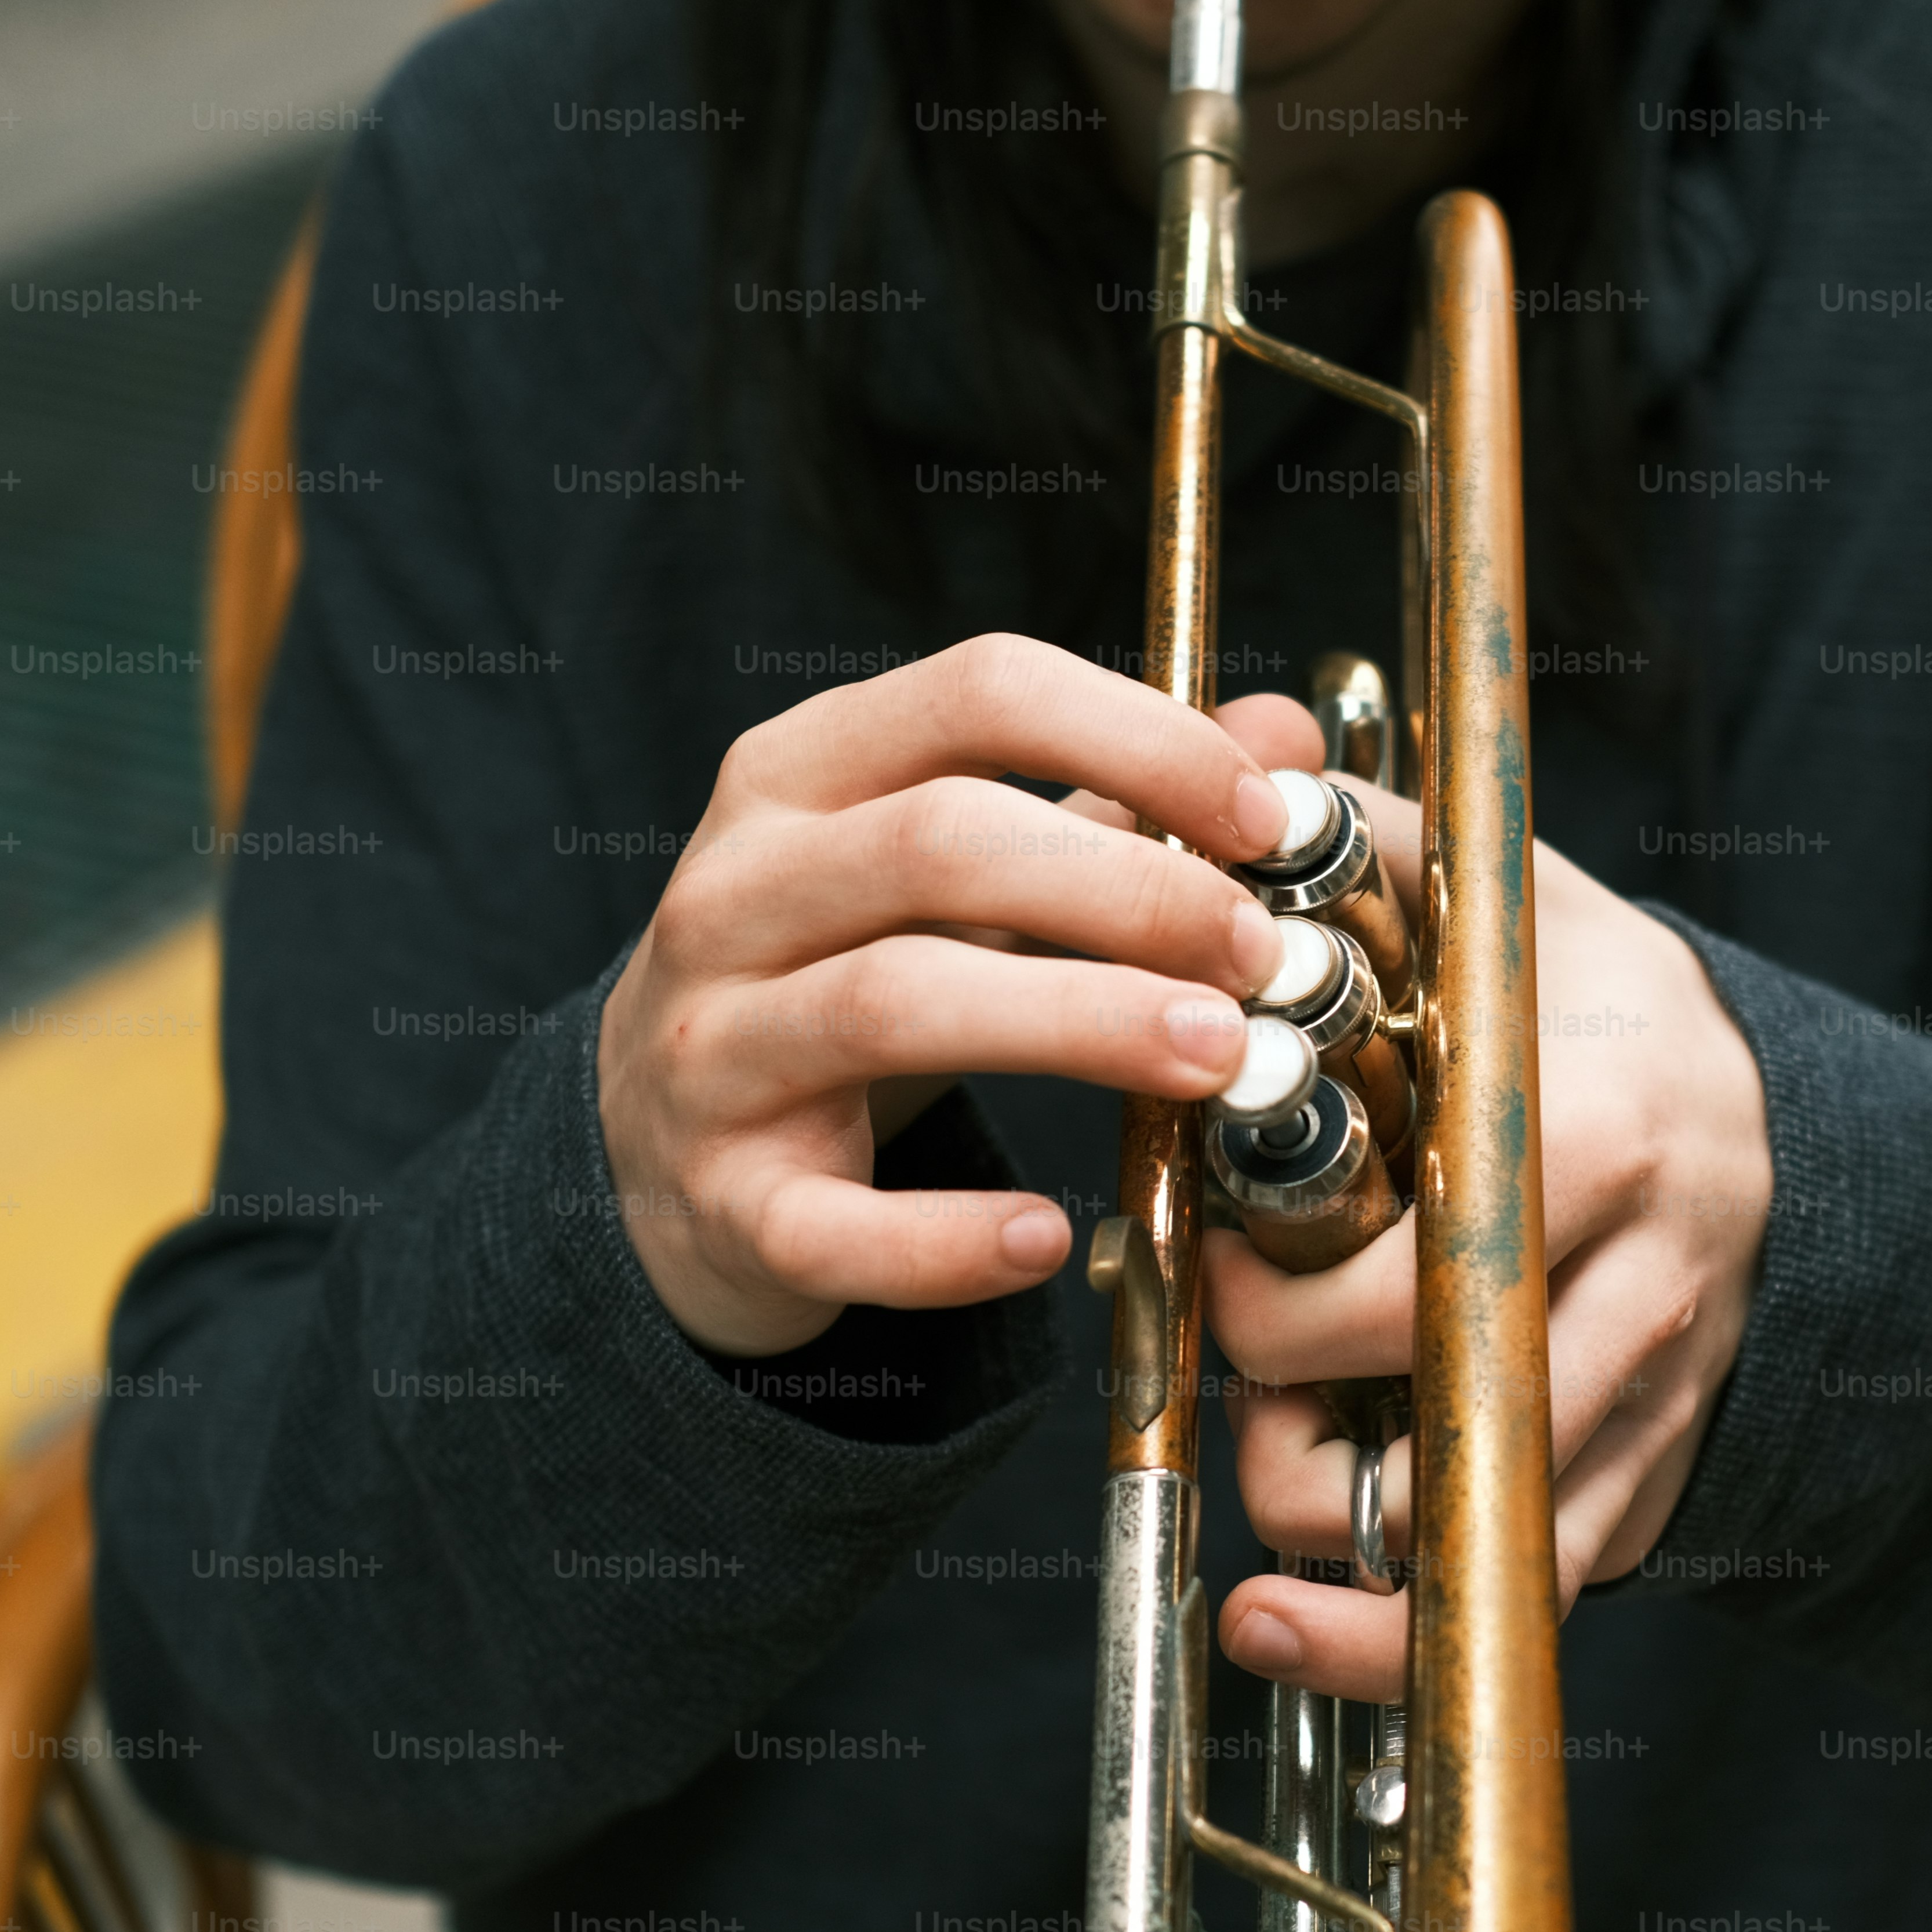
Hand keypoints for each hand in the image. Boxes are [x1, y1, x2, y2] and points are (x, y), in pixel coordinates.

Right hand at [596, 635, 1290, 1357]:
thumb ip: (1106, 799)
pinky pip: (833, 1225)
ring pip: (891, 1004)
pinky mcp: (724, 1203)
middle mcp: (734, 894)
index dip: (1139, 740)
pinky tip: (1048, 1238)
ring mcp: (713, 1050)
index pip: (980, 691)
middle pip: (939, 843)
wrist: (651, 1152)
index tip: (1263, 820)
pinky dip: (943, 1240)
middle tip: (1260, 956)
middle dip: (1128, 891)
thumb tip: (1280, 737)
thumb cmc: (835, 978)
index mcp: (797, 777)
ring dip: (1077, 1023)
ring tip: (1218, 1057)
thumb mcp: (947, 872)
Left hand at [1188, 699, 1775, 1702]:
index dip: (1285, 1271)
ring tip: (1254, 1462)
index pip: (1437, 1229)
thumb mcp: (1493, 898)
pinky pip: (1522, 1601)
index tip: (1202, 1241)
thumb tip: (1223, 764)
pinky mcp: (1649, 1482)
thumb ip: (1356, 840)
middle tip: (1226, 1337)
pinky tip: (1275, 1622)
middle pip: (1445, 1383)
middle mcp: (1651, 1264)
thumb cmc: (1577, 1008)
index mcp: (1601, 1116)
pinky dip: (1379, 1639)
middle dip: (1288, 1384)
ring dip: (1322, 1516)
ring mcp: (1657, 1386)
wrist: (1744, 1119)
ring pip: (1479, 1514)